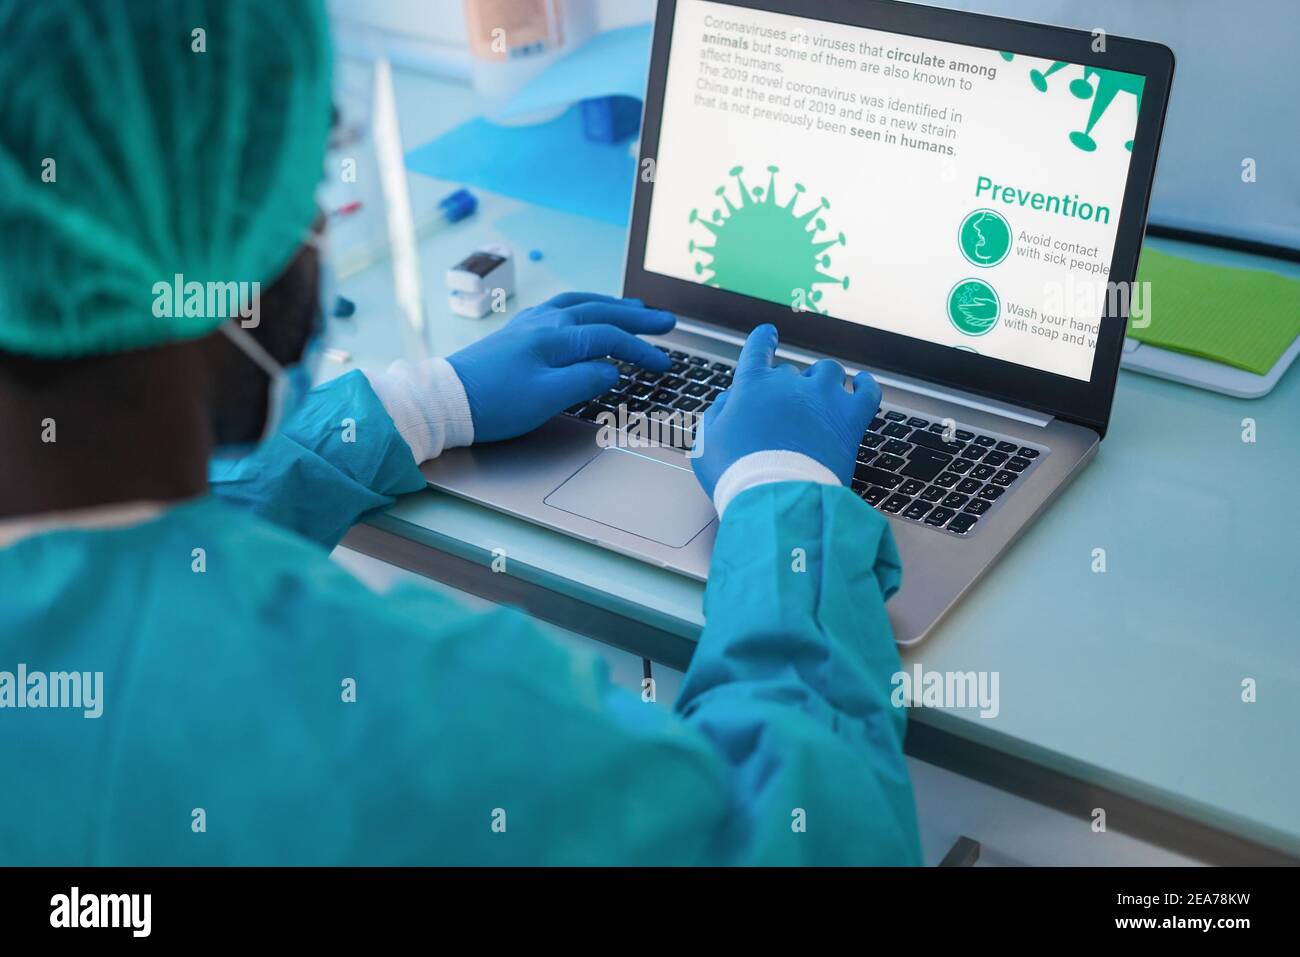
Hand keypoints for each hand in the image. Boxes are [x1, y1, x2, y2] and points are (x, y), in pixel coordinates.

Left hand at [447, 292, 675, 442]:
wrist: (446, 399)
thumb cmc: (493, 403)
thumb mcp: (546, 399)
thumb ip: (585, 381)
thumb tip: (611, 370)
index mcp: (555, 337)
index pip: (610, 338)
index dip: (641, 350)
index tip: (663, 363)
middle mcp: (545, 322)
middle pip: (601, 312)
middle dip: (637, 316)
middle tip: (666, 320)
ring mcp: (530, 323)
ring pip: (581, 304)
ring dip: (612, 305)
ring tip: (635, 308)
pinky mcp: (518, 332)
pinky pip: (562, 307)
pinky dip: (586, 306)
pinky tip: (587, 311)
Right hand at [691, 324, 881, 497]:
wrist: (776, 497)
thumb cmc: (737, 474)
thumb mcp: (707, 442)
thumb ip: (718, 412)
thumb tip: (730, 398)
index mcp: (753, 385)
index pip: (758, 348)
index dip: (763, 339)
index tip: (768, 334)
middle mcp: (790, 384)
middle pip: (790, 372)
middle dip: (786, 387)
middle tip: (782, 415)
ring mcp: (823, 398)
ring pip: (828, 372)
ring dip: (823, 380)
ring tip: (820, 398)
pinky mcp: (850, 420)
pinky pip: (867, 391)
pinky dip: (866, 385)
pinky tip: (862, 384)